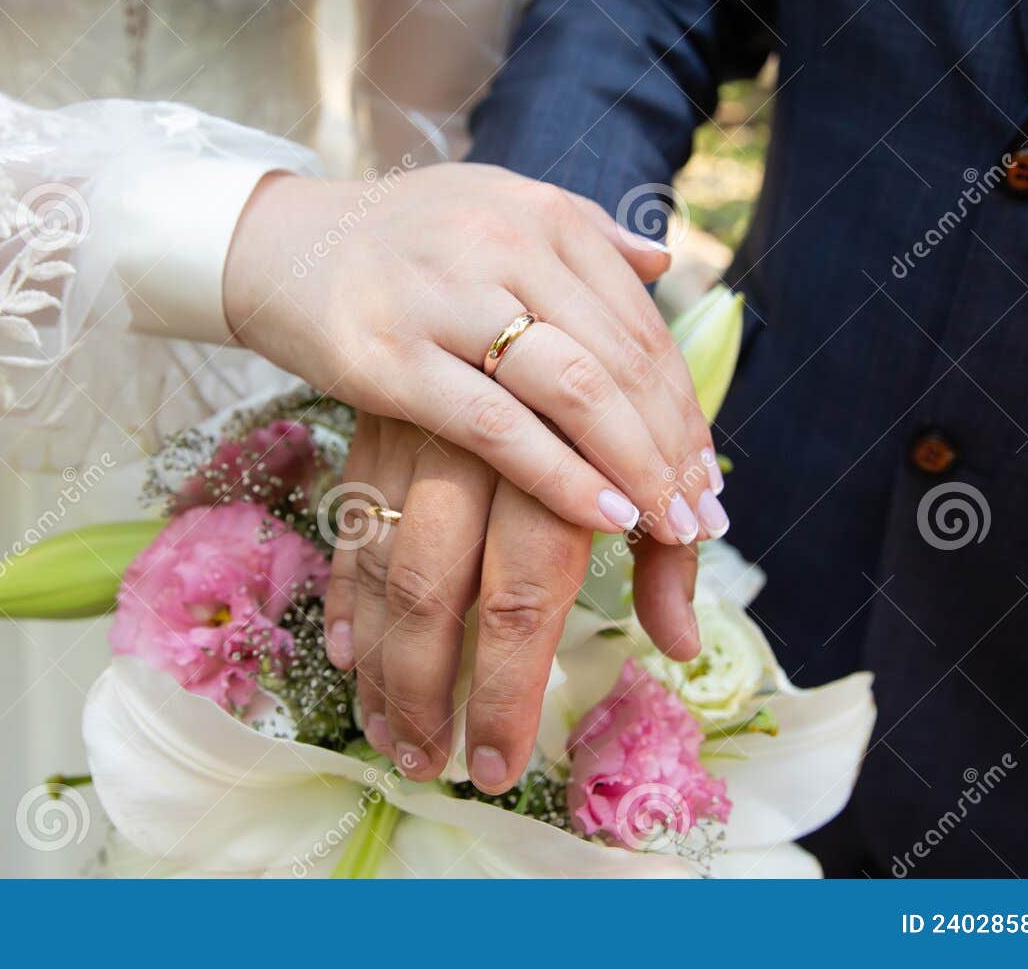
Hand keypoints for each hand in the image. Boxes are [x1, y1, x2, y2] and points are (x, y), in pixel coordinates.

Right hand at [222, 164, 728, 545]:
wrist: (280, 241)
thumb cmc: (402, 239)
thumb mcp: (496, 208)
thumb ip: (583, 236)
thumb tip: (663, 264)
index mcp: (545, 217)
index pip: (641, 325)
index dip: (685, 407)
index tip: (711, 476)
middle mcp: (507, 247)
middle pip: (622, 362)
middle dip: (673, 450)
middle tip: (704, 517)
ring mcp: (448, 301)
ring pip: (576, 392)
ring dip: (636, 468)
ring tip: (670, 529)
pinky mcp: (391, 358)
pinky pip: (497, 427)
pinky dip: (561, 476)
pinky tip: (603, 517)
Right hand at [323, 415, 701, 792]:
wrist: (509, 257)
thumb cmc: (609, 378)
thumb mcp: (653, 452)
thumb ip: (668, 549)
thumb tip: (682, 645)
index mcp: (559, 458)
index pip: (525, 594)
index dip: (510, 687)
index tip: (506, 759)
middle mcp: (479, 450)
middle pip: (443, 592)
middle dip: (443, 693)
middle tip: (451, 770)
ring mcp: (417, 439)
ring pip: (389, 568)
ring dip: (389, 666)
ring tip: (399, 743)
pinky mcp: (376, 432)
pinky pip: (351, 527)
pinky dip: (345, 597)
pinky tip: (348, 660)